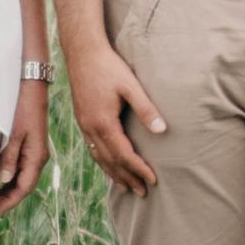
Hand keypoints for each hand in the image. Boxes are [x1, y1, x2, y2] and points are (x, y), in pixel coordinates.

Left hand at [0, 88, 50, 212]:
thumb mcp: (14, 133)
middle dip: (7, 198)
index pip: (24, 187)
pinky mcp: (29, 144)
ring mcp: (34, 150)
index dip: (10, 201)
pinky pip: (20, 166)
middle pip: (23, 185)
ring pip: (22, 177)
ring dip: (7, 188)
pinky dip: (9, 176)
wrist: (31, 86)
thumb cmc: (22, 108)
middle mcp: (38, 156)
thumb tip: (4, 180)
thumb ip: (9, 158)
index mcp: (36, 156)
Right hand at [69, 38, 168, 191]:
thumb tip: (162, 131)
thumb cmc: (108, 66)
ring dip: (113, 173)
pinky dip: (102, 161)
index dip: (139, 169)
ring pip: (99, 157)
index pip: (124, 154)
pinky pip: (92, 148)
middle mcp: (90, 128)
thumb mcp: (130, 85)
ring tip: (126, 186)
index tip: (152, 180)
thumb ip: (146, 109)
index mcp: (103, 122)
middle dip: (127, 177)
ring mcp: (83, 125)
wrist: (82, 52)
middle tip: (142, 192)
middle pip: (110, 161)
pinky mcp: (82, 119)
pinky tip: (109, 164)